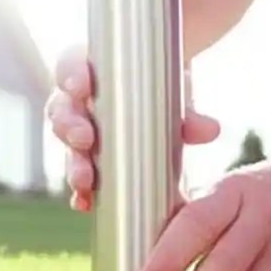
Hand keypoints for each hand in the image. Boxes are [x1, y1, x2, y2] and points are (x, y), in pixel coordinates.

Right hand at [46, 46, 221, 211]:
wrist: (160, 99)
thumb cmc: (160, 87)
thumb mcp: (176, 89)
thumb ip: (188, 110)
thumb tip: (209, 130)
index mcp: (90, 71)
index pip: (71, 66)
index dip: (71, 75)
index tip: (80, 86)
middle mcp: (77, 102)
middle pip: (62, 111)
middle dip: (69, 126)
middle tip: (84, 139)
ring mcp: (79, 133)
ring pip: (66, 146)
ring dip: (73, 163)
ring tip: (84, 179)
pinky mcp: (88, 162)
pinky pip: (78, 178)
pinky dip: (81, 193)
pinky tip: (85, 204)